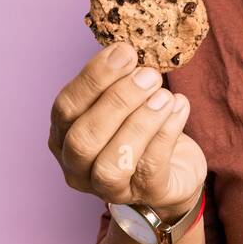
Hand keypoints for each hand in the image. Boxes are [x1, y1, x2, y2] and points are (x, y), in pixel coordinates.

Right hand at [48, 42, 206, 217]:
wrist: (176, 169)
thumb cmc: (142, 129)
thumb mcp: (124, 102)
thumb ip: (119, 79)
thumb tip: (126, 48)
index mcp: (64, 136)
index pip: (65, 108)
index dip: (94, 78)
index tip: (124, 51)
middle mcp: (78, 167)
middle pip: (83, 139)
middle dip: (117, 101)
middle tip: (149, 74)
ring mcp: (109, 189)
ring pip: (113, 163)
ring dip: (140, 122)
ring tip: (164, 94)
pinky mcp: (147, 195)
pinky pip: (151, 168)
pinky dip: (166, 133)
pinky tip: (179, 107)